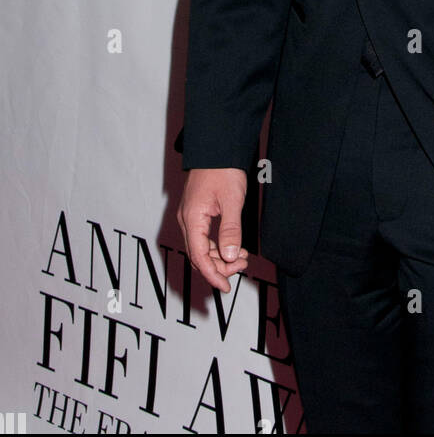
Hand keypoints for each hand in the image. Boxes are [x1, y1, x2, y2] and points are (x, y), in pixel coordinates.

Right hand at [178, 168, 249, 291]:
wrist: (217, 149)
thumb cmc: (224, 170)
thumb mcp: (232, 200)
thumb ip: (230, 230)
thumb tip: (229, 256)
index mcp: (192, 219)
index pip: (199, 256)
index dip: (212, 274)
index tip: (226, 287)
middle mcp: (187, 221)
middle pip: (199, 255)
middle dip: (220, 266)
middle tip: (242, 265)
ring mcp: (191, 218)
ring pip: (202, 249)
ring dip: (220, 257)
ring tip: (243, 256)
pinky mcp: (197, 214)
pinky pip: (204, 239)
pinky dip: (218, 247)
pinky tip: (235, 247)